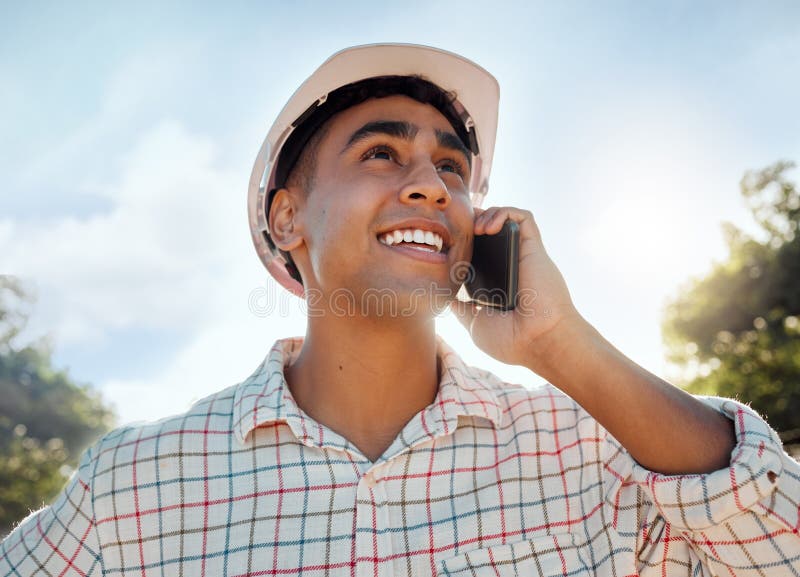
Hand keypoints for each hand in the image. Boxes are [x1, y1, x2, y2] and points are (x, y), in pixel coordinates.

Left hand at [450, 206, 581, 368]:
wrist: (538, 341)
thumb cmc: (512, 341)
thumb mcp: (475, 324)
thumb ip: (461, 308)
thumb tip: (446, 297)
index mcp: (497, 282)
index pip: (480, 251)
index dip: (466, 241)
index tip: (449, 241)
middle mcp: (511, 266)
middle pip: (492, 231)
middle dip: (474, 221)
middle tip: (459, 228)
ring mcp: (524, 256)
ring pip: (507, 219)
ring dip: (488, 214)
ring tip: (477, 229)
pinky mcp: (535, 248)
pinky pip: (523, 218)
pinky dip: (505, 212)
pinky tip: (489, 226)